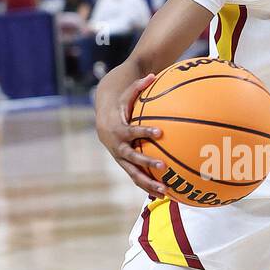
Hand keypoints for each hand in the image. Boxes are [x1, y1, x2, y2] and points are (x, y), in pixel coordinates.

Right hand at [96, 72, 166, 196]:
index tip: (159, 133)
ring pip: (133, 174)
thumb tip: (153, 74)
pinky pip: (136, 178)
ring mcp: (121, 159)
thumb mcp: (126, 96)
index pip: (132, 131)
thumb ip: (139, 87)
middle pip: (132, 157)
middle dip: (146, 163)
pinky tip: (164, 194)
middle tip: (163, 166)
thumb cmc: (120, 108)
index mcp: (119, 130)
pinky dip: (148, 187)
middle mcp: (118, 147)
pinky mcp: (125, 166)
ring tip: (165, 190)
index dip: (144, 132)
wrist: (104, 124)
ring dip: (148, 183)